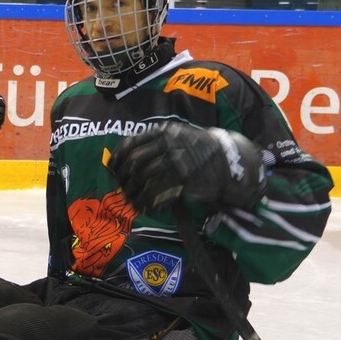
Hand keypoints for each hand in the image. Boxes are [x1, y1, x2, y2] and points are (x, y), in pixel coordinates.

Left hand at [109, 124, 266, 211]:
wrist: (228, 159)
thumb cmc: (198, 150)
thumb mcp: (178, 137)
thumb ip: (155, 144)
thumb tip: (126, 158)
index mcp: (164, 132)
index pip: (131, 144)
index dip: (118, 158)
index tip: (113, 169)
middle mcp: (169, 145)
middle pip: (135, 163)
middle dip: (124, 178)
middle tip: (122, 189)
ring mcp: (176, 163)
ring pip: (144, 180)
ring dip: (134, 193)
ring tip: (131, 201)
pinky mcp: (183, 181)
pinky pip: (157, 193)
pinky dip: (147, 202)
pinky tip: (144, 207)